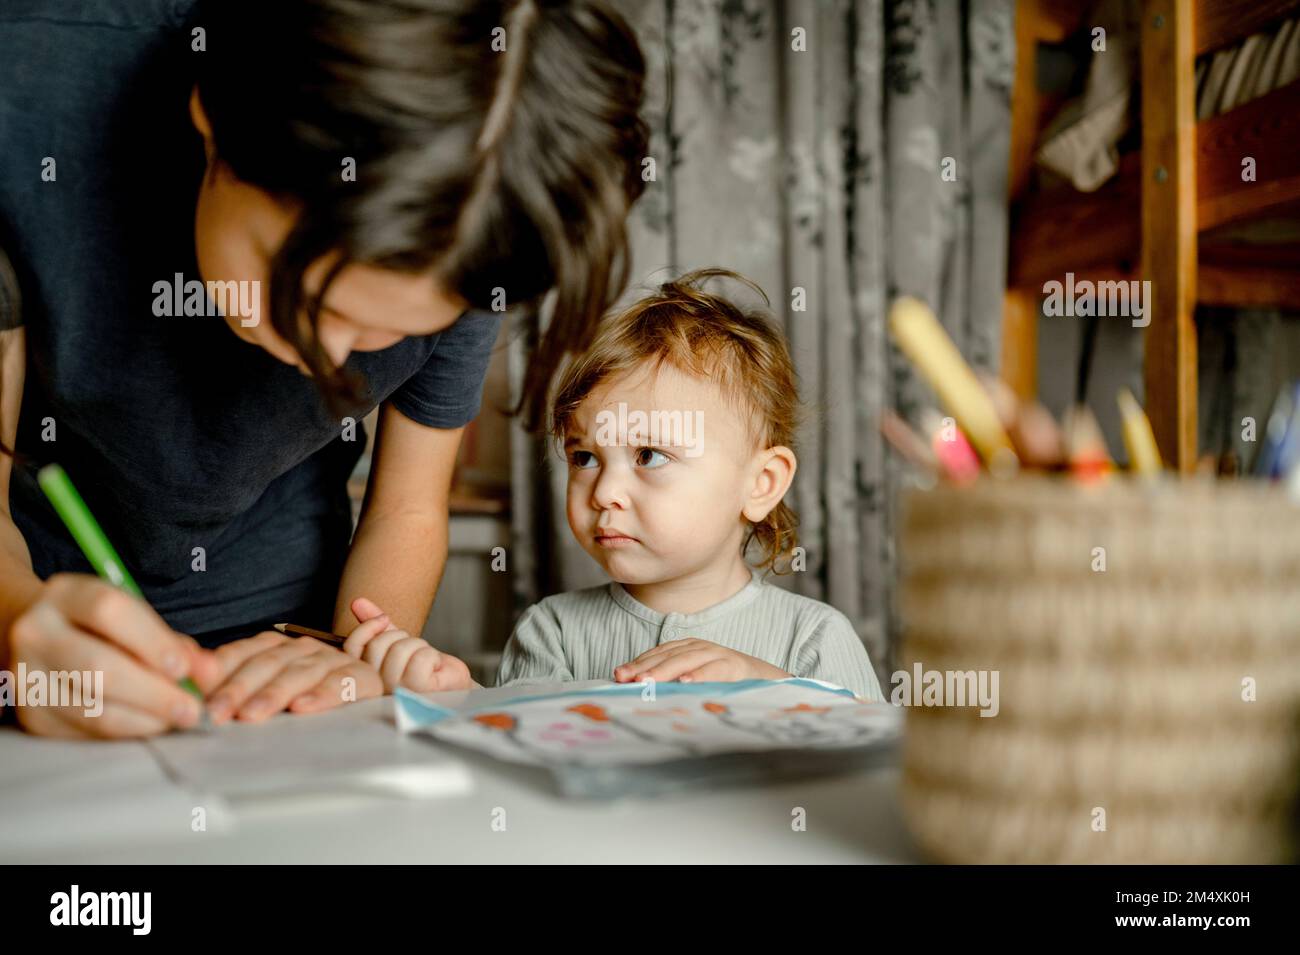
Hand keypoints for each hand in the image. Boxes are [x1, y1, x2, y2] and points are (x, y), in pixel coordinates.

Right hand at [6, 573, 217, 737]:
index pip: (109, 611)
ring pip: (93, 707)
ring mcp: (29, 676)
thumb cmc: (102, 627)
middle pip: (99, 667)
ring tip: (180, 718)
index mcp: (65, 595)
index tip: (184, 669)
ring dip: (146, 718)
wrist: (41, 640)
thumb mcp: (132, 618)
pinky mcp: (32, 714)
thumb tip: (209, 673)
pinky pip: (86, 731)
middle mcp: (37, 633)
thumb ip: (172, 642)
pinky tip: (153, 724)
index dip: (151, 641)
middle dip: (155, 692)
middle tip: (193, 709)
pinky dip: (127, 730)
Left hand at [199, 631, 383, 723]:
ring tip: (251, 715)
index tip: (194, 695)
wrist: (363, 694)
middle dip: (237, 688)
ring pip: (298, 673)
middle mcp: (301, 648)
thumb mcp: (265, 687)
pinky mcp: (360, 678)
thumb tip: (187, 669)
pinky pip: (339, 685)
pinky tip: (302, 708)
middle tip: (216, 713)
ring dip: (272, 694)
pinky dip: (320, 696)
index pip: (241, 653)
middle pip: (266, 664)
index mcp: (275, 647)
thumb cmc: (307, 694)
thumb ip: (227, 679)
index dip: (217, 671)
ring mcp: (331, 661)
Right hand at [342, 597, 472, 693]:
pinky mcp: (417, 691)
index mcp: (368, 677)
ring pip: (400, 649)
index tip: (383, 619)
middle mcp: (377, 688)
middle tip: (414, 651)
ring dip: (420, 647)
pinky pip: (420, 658)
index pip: (352, 647)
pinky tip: (435, 669)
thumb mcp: (399, 642)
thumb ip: (377, 625)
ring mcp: (395, 692)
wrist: (454, 685)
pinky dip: (432, 656)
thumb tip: (358, 602)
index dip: (367, 627)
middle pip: (377, 644)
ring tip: (426, 662)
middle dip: (402, 637)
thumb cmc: (426, 667)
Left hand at [613, 637, 789, 683]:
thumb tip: (637, 693)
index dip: (637, 664)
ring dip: (665, 671)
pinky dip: (700, 676)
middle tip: (626, 680)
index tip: (618, 676)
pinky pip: (715, 670)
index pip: (656, 654)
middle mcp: (699, 648)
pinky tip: (686, 683)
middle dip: (645, 668)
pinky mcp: (735, 666)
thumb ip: (671, 682)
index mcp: (687, 648)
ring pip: (686, 661)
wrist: (765, 679)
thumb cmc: (724, 682)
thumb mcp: (695, 679)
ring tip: (647, 682)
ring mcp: (717, 654)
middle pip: (667, 656)